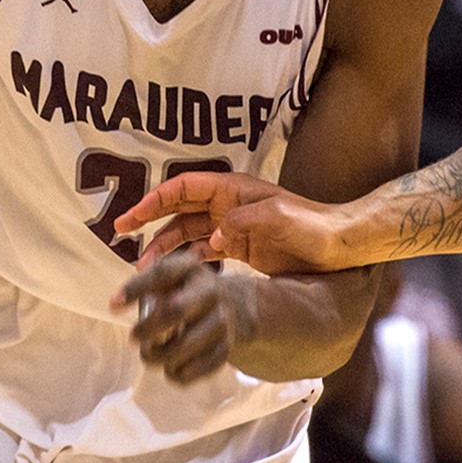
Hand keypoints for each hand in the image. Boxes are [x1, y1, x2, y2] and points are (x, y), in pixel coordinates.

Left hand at [108, 249, 248, 384]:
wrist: (233, 306)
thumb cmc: (184, 292)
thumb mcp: (168, 278)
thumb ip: (145, 286)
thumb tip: (118, 303)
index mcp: (190, 268)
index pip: (161, 273)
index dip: (135, 289)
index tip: (112, 306)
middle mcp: (211, 291)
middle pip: (174, 310)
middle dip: (147, 329)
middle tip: (133, 337)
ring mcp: (221, 321)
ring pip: (181, 348)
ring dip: (157, 356)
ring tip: (149, 353)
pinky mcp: (224, 349)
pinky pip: (192, 371)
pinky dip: (175, 374)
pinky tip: (171, 366)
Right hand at [113, 170, 350, 273]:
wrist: (340, 245)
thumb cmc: (313, 226)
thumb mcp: (278, 220)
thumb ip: (241, 225)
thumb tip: (211, 240)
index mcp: (233, 190)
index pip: (183, 188)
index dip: (153, 200)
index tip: (130, 217)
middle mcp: (228, 204)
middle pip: (179, 209)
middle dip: (150, 221)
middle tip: (121, 235)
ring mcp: (233, 226)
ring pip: (188, 232)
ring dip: (166, 246)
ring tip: (144, 267)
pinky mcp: (241, 246)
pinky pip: (205, 250)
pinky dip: (187, 260)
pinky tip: (175, 275)